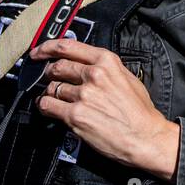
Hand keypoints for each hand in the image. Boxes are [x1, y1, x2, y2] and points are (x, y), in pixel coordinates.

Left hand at [29, 38, 180, 179]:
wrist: (146, 137)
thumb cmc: (140, 112)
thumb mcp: (127, 78)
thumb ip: (105, 68)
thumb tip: (86, 65)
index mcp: (106, 61)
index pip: (68, 47)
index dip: (47, 48)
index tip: (38, 53)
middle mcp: (94, 75)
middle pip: (57, 67)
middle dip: (49, 74)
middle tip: (48, 79)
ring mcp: (83, 95)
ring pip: (52, 88)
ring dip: (49, 93)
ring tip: (54, 99)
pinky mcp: (75, 115)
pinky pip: (48, 105)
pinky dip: (44, 106)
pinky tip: (48, 108)